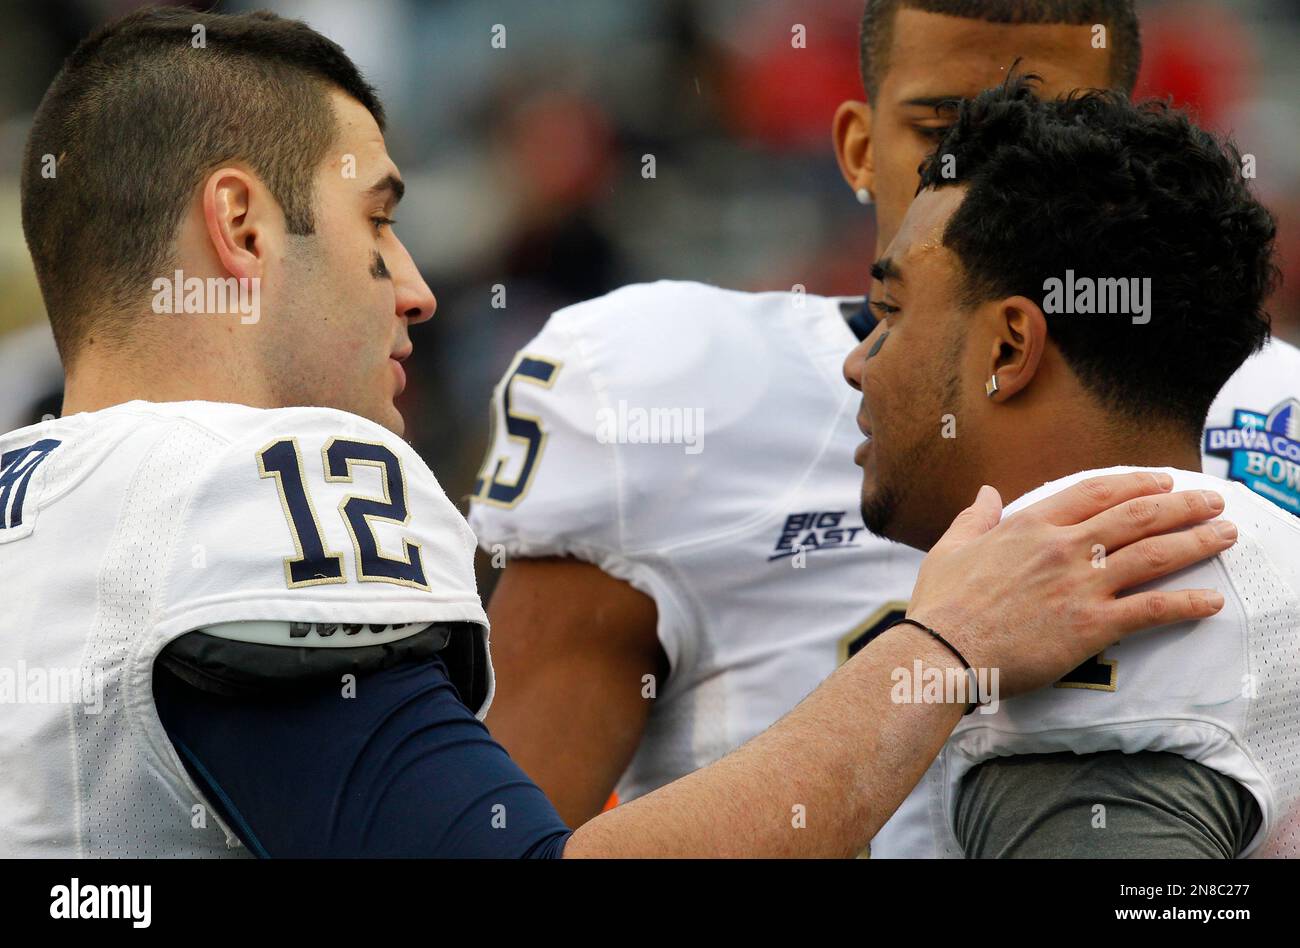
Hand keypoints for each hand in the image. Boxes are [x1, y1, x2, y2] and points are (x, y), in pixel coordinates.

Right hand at [907, 472, 1234, 697]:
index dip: (1135, 482)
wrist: (942, 650)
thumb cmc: (941, 604)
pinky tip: (1212, 601)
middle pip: (1136, 515)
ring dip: (1195, 541)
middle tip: (1212, 501)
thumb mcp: (950, 548)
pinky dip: (1186, 604)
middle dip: (1181, 505)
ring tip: (1225, 535)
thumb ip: (974, 518)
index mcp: (1031, 526)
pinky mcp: (1090, 626)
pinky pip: (1150, 610)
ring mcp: (1080, 585)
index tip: (1162, 480)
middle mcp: (1062, 547)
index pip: (1096, 492)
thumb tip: (985, 493)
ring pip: (1152, 554)